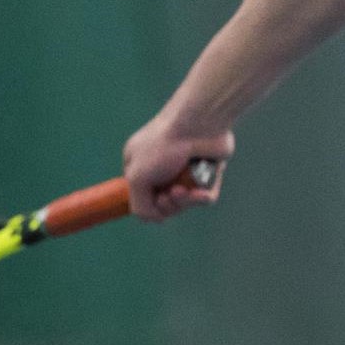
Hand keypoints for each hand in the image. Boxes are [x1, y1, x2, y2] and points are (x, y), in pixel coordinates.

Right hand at [122, 107, 234, 221]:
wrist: (200, 124)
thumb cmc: (164, 146)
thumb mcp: (137, 178)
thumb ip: (140, 206)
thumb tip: (156, 220)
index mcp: (140, 162)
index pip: (142, 195)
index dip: (149, 205)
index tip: (154, 199)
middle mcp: (162, 165)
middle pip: (165, 202)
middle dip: (168, 205)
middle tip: (171, 194)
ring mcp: (186, 167)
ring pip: (186, 201)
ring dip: (185, 202)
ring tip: (185, 191)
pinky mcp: (208, 169)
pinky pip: (205, 195)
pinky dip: (203, 197)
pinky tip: (202, 193)